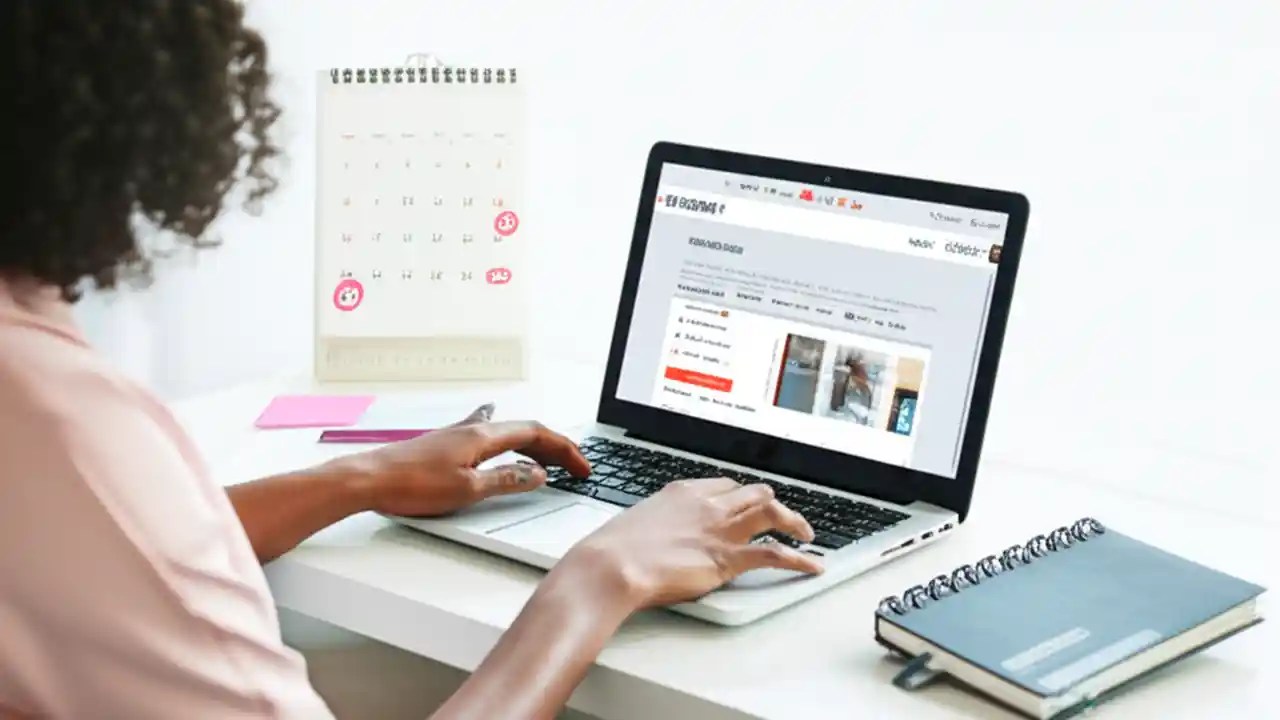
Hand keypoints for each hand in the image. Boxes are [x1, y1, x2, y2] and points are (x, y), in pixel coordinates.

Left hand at [334, 405, 590, 517]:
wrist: (367, 479)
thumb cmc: (410, 484)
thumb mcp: (468, 489)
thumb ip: (506, 480)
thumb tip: (536, 475)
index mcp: (483, 436)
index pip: (536, 434)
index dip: (564, 449)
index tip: (582, 467)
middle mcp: (472, 429)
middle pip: (524, 430)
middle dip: (554, 447)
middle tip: (575, 467)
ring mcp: (457, 434)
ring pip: (506, 432)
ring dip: (531, 442)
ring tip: (548, 454)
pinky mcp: (444, 444)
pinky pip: (486, 434)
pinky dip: (504, 437)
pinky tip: (493, 426)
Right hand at [563, 477, 823, 609]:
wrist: (611, 564)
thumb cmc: (613, 549)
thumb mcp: (636, 523)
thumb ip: (657, 524)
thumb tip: (657, 535)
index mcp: (683, 492)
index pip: (724, 485)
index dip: (740, 496)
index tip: (746, 504)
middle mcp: (707, 504)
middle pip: (753, 493)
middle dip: (772, 503)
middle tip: (782, 517)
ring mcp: (720, 529)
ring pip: (771, 512)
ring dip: (794, 521)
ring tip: (806, 534)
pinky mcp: (728, 558)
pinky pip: (775, 554)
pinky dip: (800, 560)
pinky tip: (812, 566)